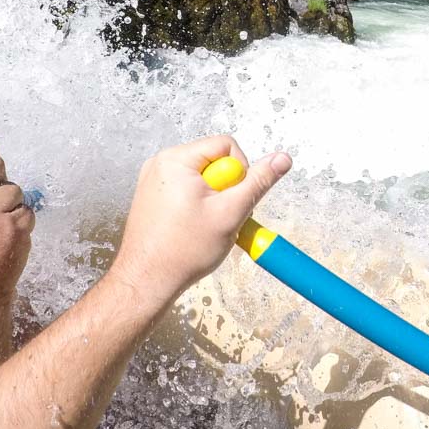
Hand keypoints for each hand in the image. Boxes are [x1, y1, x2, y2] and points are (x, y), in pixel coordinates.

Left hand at [111, 136, 291, 296]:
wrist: (147, 281)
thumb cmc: (181, 251)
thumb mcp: (231, 213)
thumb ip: (259, 182)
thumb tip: (281, 159)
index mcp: (176, 159)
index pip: (226, 146)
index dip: (239, 172)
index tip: (231, 200)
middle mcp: (161, 163)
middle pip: (214, 161)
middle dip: (225, 189)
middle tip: (218, 216)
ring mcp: (154, 179)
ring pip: (202, 177)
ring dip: (213, 199)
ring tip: (204, 225)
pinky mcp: (153, 195)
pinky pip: (187, 189)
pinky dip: (197, 206)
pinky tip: (192, 228)